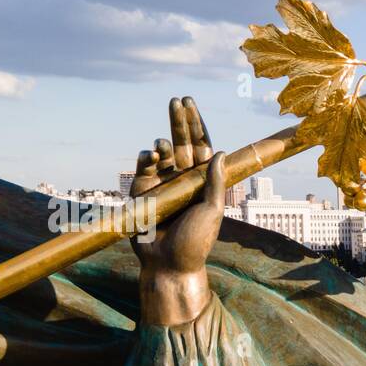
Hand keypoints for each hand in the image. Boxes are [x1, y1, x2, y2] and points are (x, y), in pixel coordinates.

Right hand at [130, 97, 227, 326]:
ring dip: (162, 145)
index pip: (202, 147)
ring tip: (162, 146)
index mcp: (203, 181)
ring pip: (162, 154)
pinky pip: (144, 169)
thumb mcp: (212, 210)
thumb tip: (222, 153)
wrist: (168, 265)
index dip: (197, 125)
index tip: (191, 103)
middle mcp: (183, 179)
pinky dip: (146, 159)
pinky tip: (150, 155)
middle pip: (181, 144)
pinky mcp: (143, 193)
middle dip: (179, 122)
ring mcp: (163, 184)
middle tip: (176, 101)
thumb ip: (216, 183)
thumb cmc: (196, 242)